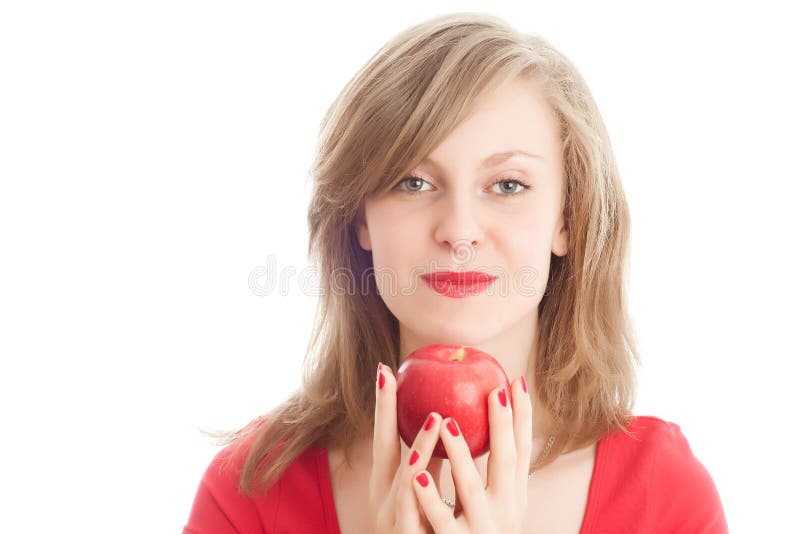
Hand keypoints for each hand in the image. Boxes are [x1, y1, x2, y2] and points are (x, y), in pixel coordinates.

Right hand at [369, 362, 444, 532]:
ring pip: (405, 480)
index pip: (385, 438)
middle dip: (384, 411)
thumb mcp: (420, 498)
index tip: (384, 369)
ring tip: (434, 417)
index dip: (384, 406)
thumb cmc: (417, 532)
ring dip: (419, 447)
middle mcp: (385, 499)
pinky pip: (415, 512)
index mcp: (389, 486)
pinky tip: (424, 469)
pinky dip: (421, 491)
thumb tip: (446, 423)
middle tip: (388, 375)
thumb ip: (431, 465)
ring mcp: (394, 518)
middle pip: (382, 450)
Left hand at [410, 376, 531, 532]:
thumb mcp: (492, 501)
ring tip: (447, 423)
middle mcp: (504, 512)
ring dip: (461, 455)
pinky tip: (417, 474)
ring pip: (472, 489)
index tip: (515, 381)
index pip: (521, 451)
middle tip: (493, 391)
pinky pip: (441, 521)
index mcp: (512, 497)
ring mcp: (481, 529)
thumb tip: (487, 421)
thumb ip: (490, 470)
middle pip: (506, 463)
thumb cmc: (477, 532)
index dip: (522, 418)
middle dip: (502, 426)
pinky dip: (430, 497)